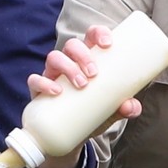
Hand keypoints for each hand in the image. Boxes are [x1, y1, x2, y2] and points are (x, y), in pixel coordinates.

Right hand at [25, 25, 140, 167]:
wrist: (72, 134)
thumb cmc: (93, 112)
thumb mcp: (111, 109)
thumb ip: (125, 107)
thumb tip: (132, 107)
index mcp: (88, 58)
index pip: (91, 36)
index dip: (98, 33)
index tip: (108, 44)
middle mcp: (69, 62)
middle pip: (72, 45)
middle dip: (83, 54)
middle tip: (94, 74)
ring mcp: (52, 74)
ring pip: (54, 57)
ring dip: (68, 67)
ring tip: (81, 84)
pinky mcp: (38, 90)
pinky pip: (35, 80)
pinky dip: (43, 83)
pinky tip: (56, 92)